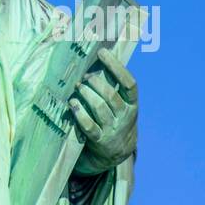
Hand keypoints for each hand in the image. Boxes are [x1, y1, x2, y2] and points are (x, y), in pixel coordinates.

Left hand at [70, 48, 137, 175]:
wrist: (116, 153)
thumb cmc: (116, 118)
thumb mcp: (122, 104)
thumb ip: (114, 85)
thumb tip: (100, 55)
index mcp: (132, 104)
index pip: (129, 84)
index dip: (116, 66)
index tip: (102, 52)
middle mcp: (124, 117)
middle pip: (111, 96)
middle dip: (96, 82)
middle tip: (86, 77)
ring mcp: (112, 129)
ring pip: (99, 108)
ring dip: (86, 94)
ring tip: (78, 87)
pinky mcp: (99, 140)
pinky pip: (88, 126)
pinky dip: (79, 113)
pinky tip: (72, 104)